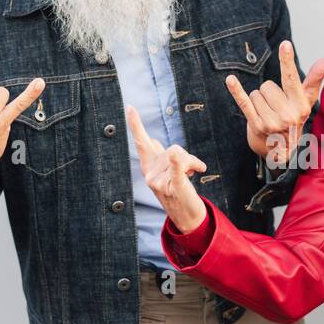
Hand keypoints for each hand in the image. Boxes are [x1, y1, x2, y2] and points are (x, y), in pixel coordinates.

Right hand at [126, 105, 208, 232]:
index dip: (136, 124)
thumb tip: (158, 143)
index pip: (142, 142)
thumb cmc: (178, 192)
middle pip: (172, 148)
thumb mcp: (169, 171)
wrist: (186, 217)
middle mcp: (150, 174)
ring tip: (193, 176)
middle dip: (186, 156)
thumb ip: (164, 156)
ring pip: (181, 155)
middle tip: (192, 169)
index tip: (130, 107)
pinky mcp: (174, 188)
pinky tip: (177, 157)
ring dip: (193, 163)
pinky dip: (179, 163)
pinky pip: (177, 171)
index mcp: (148, 167)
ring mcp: (160, 182)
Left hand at [225, 40, 323, 165]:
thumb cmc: (295, 114)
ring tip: (268, 111)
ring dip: (259, 99)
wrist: (282, 147)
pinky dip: (236, 91)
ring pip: (256, 93)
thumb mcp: (307, 97)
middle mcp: (288, 115)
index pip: (292, 78)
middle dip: (269, 92)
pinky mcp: (256, 125)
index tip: (285, 44)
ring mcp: (271, 122)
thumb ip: (317, 75)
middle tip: (276, 105)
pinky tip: (230, 80)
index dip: (287, 61)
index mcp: (302, 106)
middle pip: (268, 85)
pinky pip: (243, 102)